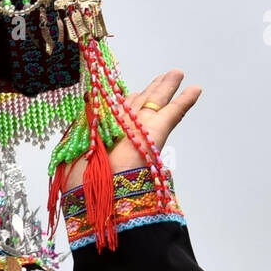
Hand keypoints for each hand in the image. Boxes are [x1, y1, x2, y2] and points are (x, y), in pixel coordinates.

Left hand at [65, 69, 200, 190]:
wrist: (95, 196)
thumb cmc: (79, 176)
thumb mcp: (75, 141)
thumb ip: (85, 119)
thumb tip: (91, 98)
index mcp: (105, 132)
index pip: (120, 109)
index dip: (128, 97)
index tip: (134, 88)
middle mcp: (124, 130)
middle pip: (141, 102)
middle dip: (154, 87)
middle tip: (167, 74)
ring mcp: (140, 131)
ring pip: (155, 102)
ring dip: (165, 87)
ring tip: (175, 74)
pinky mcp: (154, 135)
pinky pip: (172, 114)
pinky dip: (183, 101)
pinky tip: (195, 89)